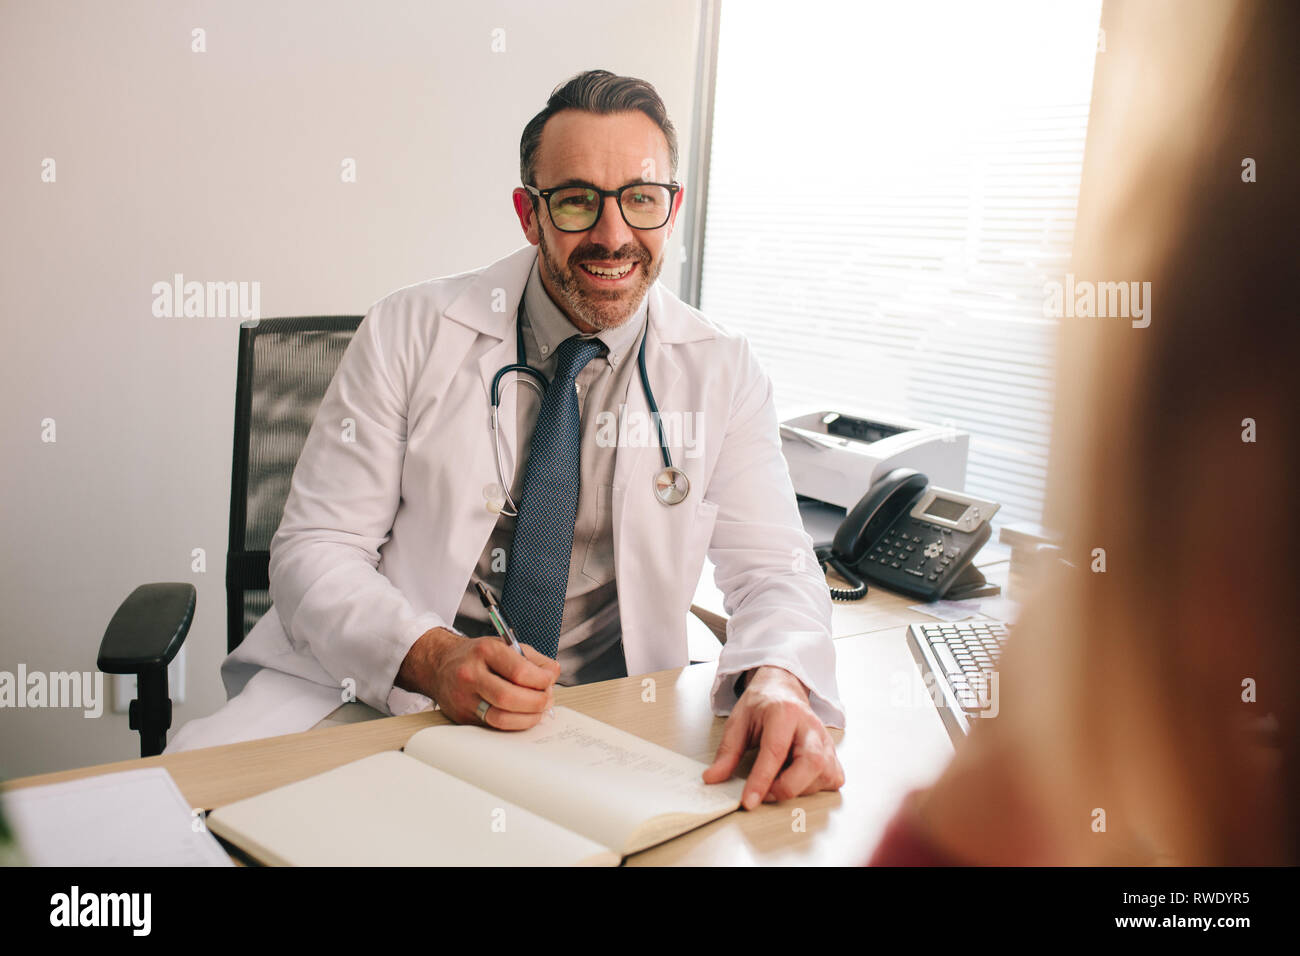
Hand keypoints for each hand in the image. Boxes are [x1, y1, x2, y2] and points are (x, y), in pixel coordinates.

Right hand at [396, 626, 559, 729]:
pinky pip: (494, 726)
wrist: (440, 664)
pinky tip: (522, 715)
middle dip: (537, 702)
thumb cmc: (477, 655)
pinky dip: (514, 723)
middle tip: (546, 700)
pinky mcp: (462, 717)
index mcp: (485, 652)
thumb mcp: (505, 645)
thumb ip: (533, 659)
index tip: (548, 681)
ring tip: (537, 710)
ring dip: (528, 718)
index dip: (541, 680)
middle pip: (510, 698)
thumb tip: (552, 674)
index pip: (520, 671)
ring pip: (501, 718)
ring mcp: (464, 698)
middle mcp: (471, 675)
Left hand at [702, 665, 844, 808]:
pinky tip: (797, 778)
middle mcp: (810, 725)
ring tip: (779, 780)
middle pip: (811, 763)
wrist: (783, 689)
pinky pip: (832, 778)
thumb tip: (713, 778)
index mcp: (784, 713)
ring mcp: (826, 739)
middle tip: (766, 794)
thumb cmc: (762, 705)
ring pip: (824, 774)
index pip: (775, 751)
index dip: (761, 780)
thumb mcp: (738, 722)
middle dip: (787, 787)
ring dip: (799, 788)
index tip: (748, 801)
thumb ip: (727, 752)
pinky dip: (814, 787)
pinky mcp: (833, 753)